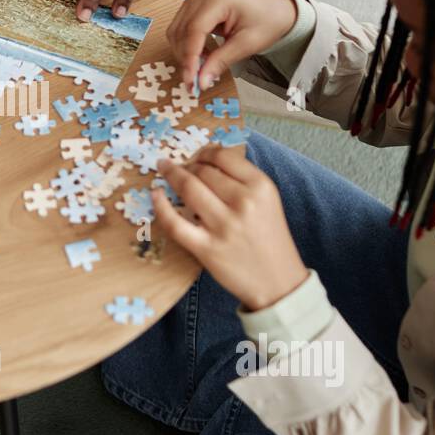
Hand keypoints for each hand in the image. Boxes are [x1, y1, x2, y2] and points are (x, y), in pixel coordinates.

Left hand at [153, 147, 308, 311]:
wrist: (278, 282)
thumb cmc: (269, 238)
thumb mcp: (268, 201)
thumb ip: (242, 180)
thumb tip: (205, 161)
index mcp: (261, 187)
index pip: (224, 156)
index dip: (204, 152)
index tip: (197, 156)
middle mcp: (243, 203)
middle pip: (203, 171)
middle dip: (188, 165)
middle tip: (180, 167)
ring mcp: (223, 226)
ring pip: (188, 188)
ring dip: (172, 175)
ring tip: (164, 170)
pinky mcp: (206, 248)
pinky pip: (174, 222)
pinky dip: (160, 205)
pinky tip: (155, 194)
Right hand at [167, 0, 298, 89]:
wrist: (276, 8)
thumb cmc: (267, 21)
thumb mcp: (247, 44)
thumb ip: (220, 61)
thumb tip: (200, 82)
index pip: (195, 30)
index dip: (190, 57)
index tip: (191, 81)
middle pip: (181, 30)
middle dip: (185, 58)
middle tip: (194, 81)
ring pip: (176, 29)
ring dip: (184, 52)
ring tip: (200, 67)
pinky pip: (180, 25)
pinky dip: (186, 44)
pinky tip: (201, 54)